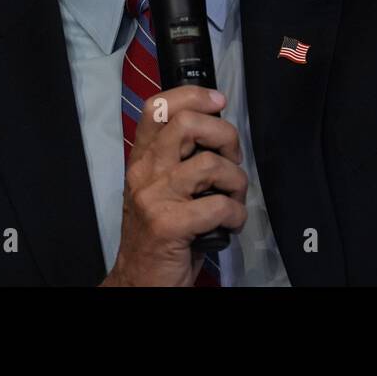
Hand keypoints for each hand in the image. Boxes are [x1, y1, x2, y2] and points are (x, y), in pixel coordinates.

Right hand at [99, 85, 247, 286]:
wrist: (139, 281)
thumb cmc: (158, 237)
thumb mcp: (160, 190)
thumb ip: (178, 161)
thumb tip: (218, 135)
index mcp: (141, 160)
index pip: (157, 108)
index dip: (192, 96)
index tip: (218, 101)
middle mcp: (143, 173)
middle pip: (187, 124)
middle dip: (225, 136)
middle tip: (232, 158)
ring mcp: (154, 198)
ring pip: (211, 164)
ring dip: (237, 182)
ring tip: (233, 198)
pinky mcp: (169, 225)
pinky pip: (220, 206)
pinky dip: (236, 215)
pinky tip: (230, 224)